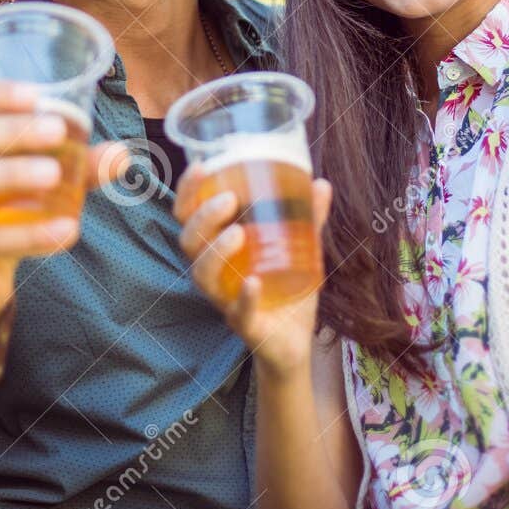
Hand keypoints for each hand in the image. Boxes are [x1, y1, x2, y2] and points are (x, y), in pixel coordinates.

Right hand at [0, 80, 128, 328]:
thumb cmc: (3, 218)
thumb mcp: (40, 189)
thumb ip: (78, 170)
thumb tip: (122, 154)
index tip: (35, 95)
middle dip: (8, 131)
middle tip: (57, 131)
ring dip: (10, 174)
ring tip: (55, 175)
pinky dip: (27, 235)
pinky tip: (67, 231)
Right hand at [173, 162, 331, 379]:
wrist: (296, 343)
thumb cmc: (286, 290)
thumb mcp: (299, 249)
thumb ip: (308, 219)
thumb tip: (321, 183)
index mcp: (218, 249)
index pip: (188, 217)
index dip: (187, 192)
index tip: (201, 166)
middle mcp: (215, 273)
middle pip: (189, 242)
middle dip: (202, 217)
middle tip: (229, 200)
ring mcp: (226, 301)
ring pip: (203, 276)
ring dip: (215, 252)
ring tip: (238, 232)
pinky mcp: (246, 327)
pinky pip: (237, 314)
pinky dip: (244, 298)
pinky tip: (253, 282)